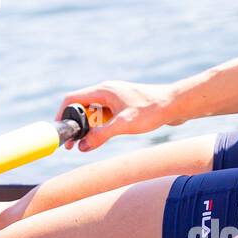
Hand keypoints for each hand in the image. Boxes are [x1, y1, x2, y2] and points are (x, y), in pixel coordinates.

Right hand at [57, 80, 187, 151]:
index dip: (63, 114)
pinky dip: (100, 127)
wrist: (176, 104)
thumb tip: (82, 146)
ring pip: (93, 113)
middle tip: (73, 144)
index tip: (61, 131)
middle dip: (76, 126)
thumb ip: (101, 135)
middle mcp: (106, 92)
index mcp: (103, 91)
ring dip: (88, 128)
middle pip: (82, 107)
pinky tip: (103, 138)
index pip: (72, 99)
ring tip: (87, 144)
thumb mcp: (123, 125)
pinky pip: (105, 116)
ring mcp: (115, 98)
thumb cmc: (152, 111)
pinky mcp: (123, 105)